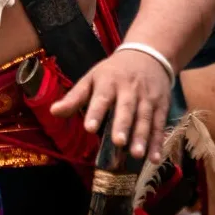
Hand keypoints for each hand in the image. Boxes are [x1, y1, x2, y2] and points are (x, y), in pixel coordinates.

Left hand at [50, 48, 171, 162]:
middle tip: (118, 142)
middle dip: (122, 125)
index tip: (89, 128)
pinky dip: (158, 142)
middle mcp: (129, 90)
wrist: (147, 54)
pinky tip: (155, 159)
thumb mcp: (92, 78)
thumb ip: (75, 97)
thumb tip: (53, 112)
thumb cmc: (113, 71)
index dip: (95, 112)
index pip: (101, 97)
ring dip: (142, 137)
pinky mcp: (161, 106)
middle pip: (126, 108)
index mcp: (108, 82)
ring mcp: (147, 98)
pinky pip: (160, 125)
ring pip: (145, 118)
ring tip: (137, 155)